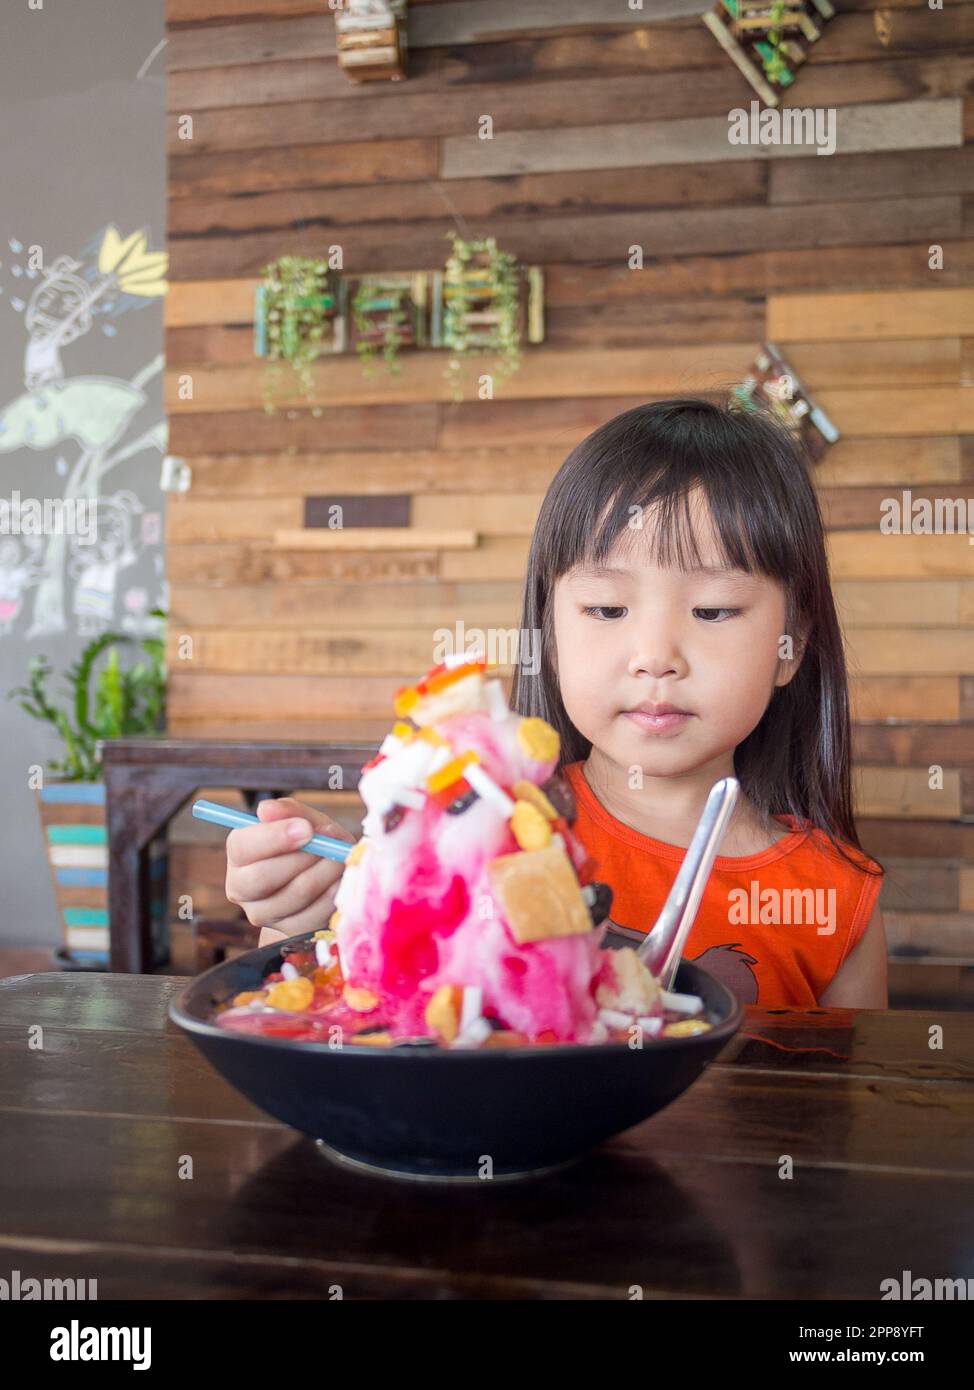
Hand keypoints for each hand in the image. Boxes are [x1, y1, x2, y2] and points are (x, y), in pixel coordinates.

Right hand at [224, 796, 355, 947]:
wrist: (324, 878)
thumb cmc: (311, 843)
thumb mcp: (303, 820)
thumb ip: (288, 811)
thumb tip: (265, 810)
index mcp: (239, 853)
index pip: (243, 847)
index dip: (275, 837)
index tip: (307, 828)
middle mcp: (241, 887)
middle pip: (263, 877)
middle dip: (303, 857)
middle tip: (331, 843)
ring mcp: (263, 914)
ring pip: (294, 894)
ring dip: (325, 872)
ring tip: (341, 855)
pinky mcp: (288, 931)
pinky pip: (313, 914)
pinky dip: (333, 893)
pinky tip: (342, 878)